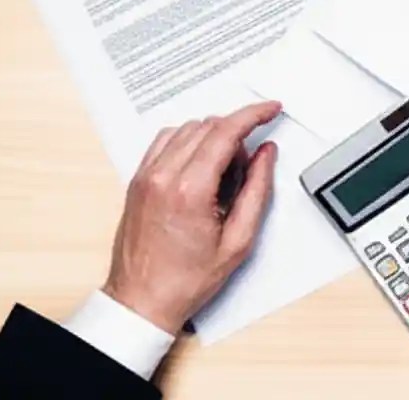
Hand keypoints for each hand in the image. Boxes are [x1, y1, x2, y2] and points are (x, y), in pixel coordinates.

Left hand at [103, 101, 282, 333]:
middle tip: (247, 167)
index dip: (253, 115)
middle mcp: (163, 176)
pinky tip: (200, 167)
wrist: (142, 299)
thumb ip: (257, 190)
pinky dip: (188, 142)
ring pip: (186, 129)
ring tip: (223, 175)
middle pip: (207, 126)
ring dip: (212, 137)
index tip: (270, 109)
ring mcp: (146, 176)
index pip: (225, 132)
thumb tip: (265, 155)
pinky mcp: (137, 180)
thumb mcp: (238, 240)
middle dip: (236, 134)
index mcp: (190, 190)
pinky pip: (165, 141)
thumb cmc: (186, 279)